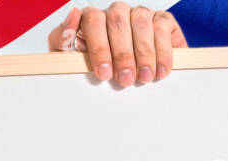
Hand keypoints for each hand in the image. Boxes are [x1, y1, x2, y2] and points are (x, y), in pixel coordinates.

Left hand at [47, 5, 187, 86]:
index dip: (99, 47)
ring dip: (143, 53)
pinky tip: (160, 71)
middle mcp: (116, 12)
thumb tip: (73, 15)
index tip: (104, 73)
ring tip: (144, 77)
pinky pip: (162, 28)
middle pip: (117, 21)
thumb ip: (64, 39)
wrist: (130, 79)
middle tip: (125, 80)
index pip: (93, 20)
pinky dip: (162, 51)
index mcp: (93, 18)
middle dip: (122, 54)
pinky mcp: (162, 21)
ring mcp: (139, 14)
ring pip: (140, 23)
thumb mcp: (72, 59)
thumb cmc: (98, 70)